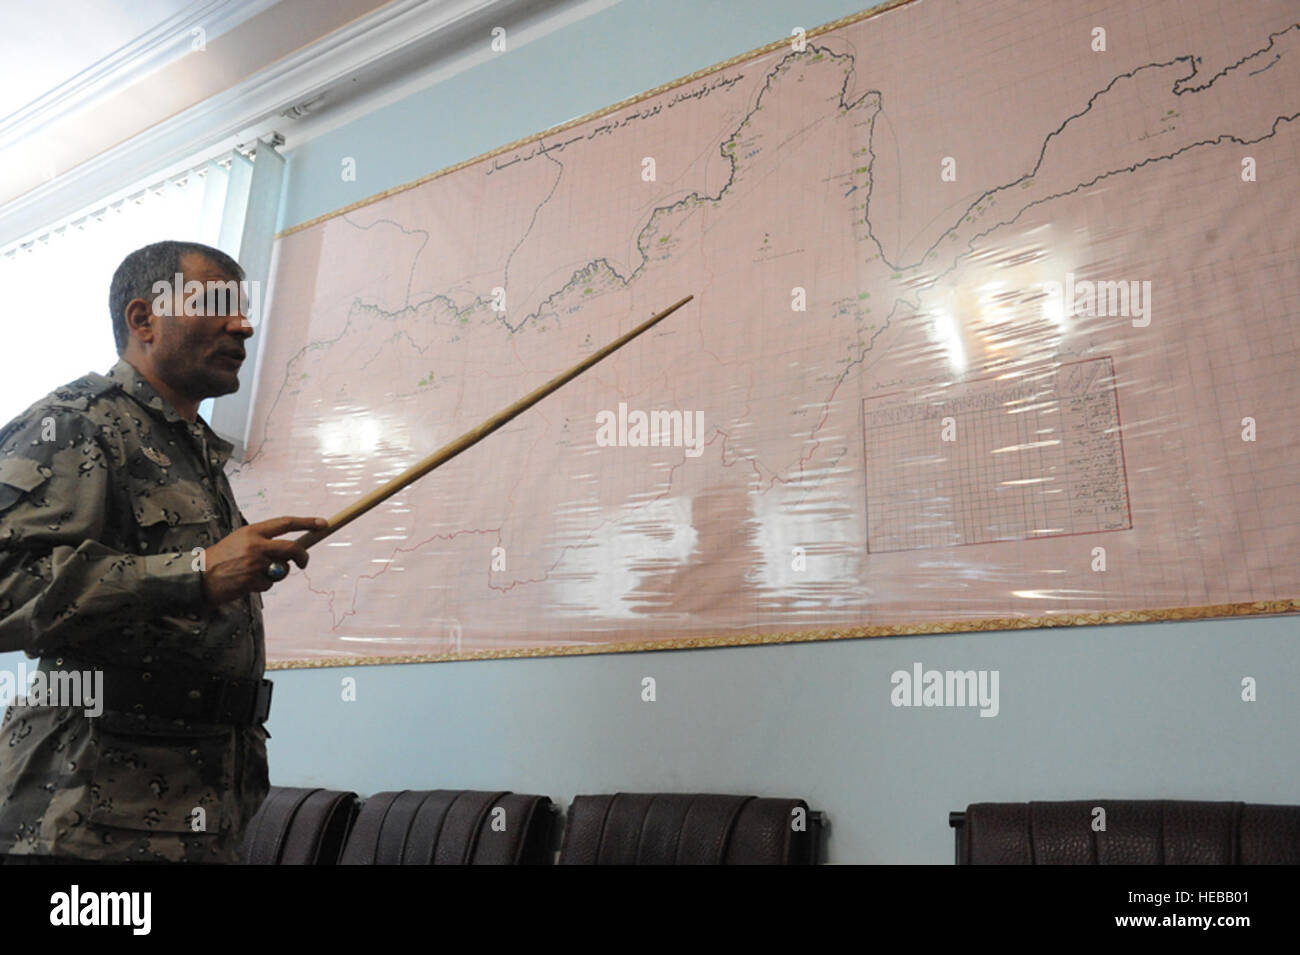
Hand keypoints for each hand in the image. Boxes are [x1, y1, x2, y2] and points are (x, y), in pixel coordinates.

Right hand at [199, 516, 326, 606]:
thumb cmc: (221, 558)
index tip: (323, 524)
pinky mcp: (252, 581)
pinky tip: (247, 582)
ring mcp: (255, 564)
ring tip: (256, 573)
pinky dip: (263, 584)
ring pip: (282, 569)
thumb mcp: (241, 540)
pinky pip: (270, 584)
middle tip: (304, 562)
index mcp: (253, 531)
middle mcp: (256, 545)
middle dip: (303, 556)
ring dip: (277, 574)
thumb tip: (291, 549)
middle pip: (292, 548)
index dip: (307, 522)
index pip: (285, 523)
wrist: (197, 576)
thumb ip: (264, 542)